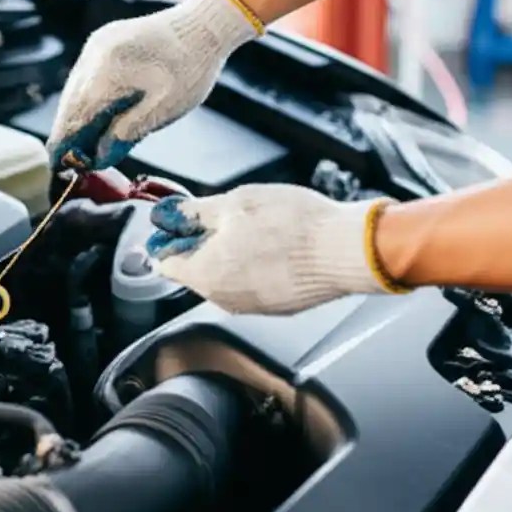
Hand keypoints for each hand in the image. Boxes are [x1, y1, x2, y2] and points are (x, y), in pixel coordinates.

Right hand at [46, 0, 261, 170]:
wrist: (203, 23)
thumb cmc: (191, 69)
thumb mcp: (165, 108)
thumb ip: (128, 133)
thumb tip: (97, 156)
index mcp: (108, 75)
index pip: (74, 118)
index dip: (63, 145)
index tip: (57, 167)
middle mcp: (94, 57)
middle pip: (69, 105)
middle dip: (67, 134)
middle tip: (69, 161)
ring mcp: (96, 46)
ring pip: (73, 90)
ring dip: (74, 117)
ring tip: (80, 142)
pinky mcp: (102, 41)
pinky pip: (83, 76)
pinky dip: (84, 98)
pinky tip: (93, 114)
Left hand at [145, 185, 404, 314]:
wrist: (346, 250)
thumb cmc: (294, 225)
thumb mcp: (235, 204)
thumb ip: (196, 213)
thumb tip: (170, 215)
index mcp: (205, 274)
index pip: (166, 263)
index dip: (167, 239)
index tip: (174, 223)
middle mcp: (223, 298)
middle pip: (196, 271)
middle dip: (202, 244)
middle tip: (219, 216)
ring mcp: (252, 306)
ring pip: (226, 278)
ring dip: (230, 254)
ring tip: (254, 226)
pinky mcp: (278, 306)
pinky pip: (253, 285)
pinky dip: (255, 266)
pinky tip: (275, 244)